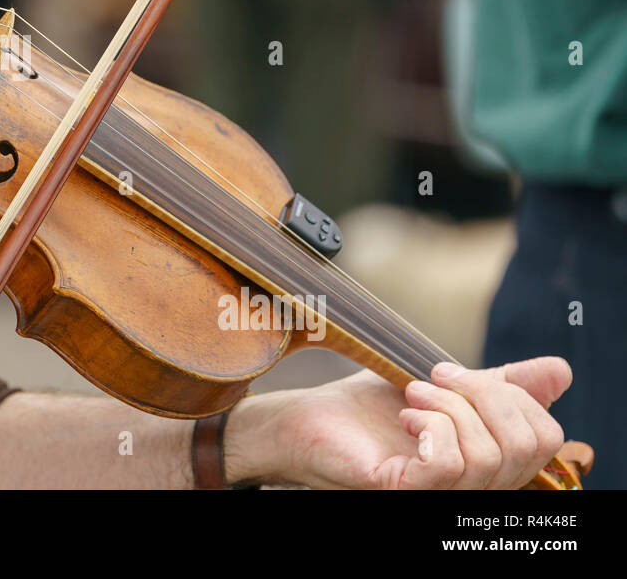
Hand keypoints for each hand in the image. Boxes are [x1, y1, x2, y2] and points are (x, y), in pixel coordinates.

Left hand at [227, 357, 570, 488]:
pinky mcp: (404, 492)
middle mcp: (473, 487)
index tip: (454, 372)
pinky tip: (403, 417)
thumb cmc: (367, 407)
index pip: (545, 437)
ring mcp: (439, 494)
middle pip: (528, 445)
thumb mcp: (442, 386)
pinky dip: (431, 427)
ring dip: (449, 407)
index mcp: (489, 461)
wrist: (305, 418)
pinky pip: (448, 466)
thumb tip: (559, 370)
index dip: (515, 394)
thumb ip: (497, 383)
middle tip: (432, 378)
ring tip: (411, 395)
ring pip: (489, 456)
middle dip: (485, 393)